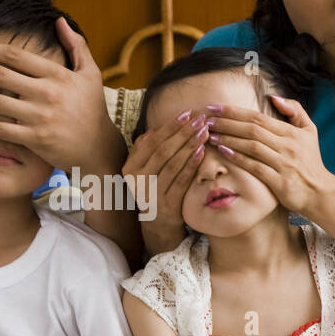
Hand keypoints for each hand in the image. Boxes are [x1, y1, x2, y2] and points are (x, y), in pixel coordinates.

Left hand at [0, 19, 122, 174]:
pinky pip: (1, 130)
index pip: (15, 56)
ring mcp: (40, 116)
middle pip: (0, 76)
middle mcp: (47, 92)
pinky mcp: (36, 139)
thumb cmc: (92, 109)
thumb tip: (59, 21)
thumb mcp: (90, 74)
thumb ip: (76, 45)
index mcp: (56, 74)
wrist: (98, 148)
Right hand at [122, 109, 208, 253]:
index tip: (187, 113)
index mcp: (130, 168)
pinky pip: (181, 181)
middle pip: (163, 151)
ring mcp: (152, 194)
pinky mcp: (167, 205)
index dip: (170, 126)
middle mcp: (138, 181)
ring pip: (173, 164)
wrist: (158, 222)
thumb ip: (145, 150)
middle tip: (200, 119)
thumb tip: (154, 130)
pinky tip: (201, 151)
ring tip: (204, 132)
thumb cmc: (153, 187)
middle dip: (184, 133)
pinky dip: (192, 165)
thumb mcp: (143, 169)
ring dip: (190, 145)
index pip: (152, 142)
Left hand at [204, 96, 332, 220]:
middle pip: (252, 129)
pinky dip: (238, 158)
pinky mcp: (279, 182)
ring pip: (252, 146)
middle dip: (226, 122)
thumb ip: (294, 110)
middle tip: (206, 119)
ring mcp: (283, 163)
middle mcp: (287, 145)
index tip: (215, 107)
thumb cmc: (311, 161)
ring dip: (228, 139)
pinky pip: (255, 167)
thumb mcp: (309, 131)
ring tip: (209, 135)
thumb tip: (273, 96)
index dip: (234, 111)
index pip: (258, 117)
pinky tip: (223, 151)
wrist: (320, 192)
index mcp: (291, 132)